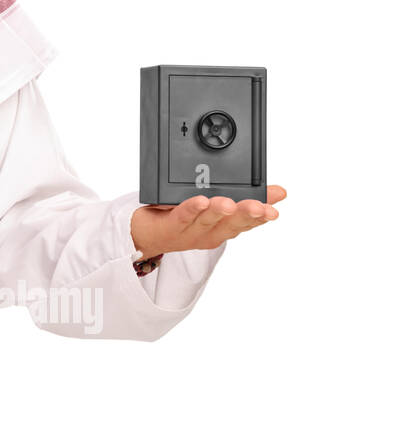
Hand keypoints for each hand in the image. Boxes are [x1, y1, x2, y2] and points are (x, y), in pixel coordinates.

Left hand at [130, 185, 286, 259]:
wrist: (147, 233)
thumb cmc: (183, 217)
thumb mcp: (217, 207)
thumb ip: (242, 197)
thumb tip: (277, 190)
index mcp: (223, 227)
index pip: (248, 221)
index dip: (263, 213)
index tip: (276, 203)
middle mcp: (210, 231)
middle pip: (232, 223)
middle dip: (248, 214)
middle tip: (260, 207)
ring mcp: (190, 231)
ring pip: (207, 220)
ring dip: (219, 211)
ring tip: (229, 203)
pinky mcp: (171, 225)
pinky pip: (182, 216)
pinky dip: (192, 208)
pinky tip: (200, 200)